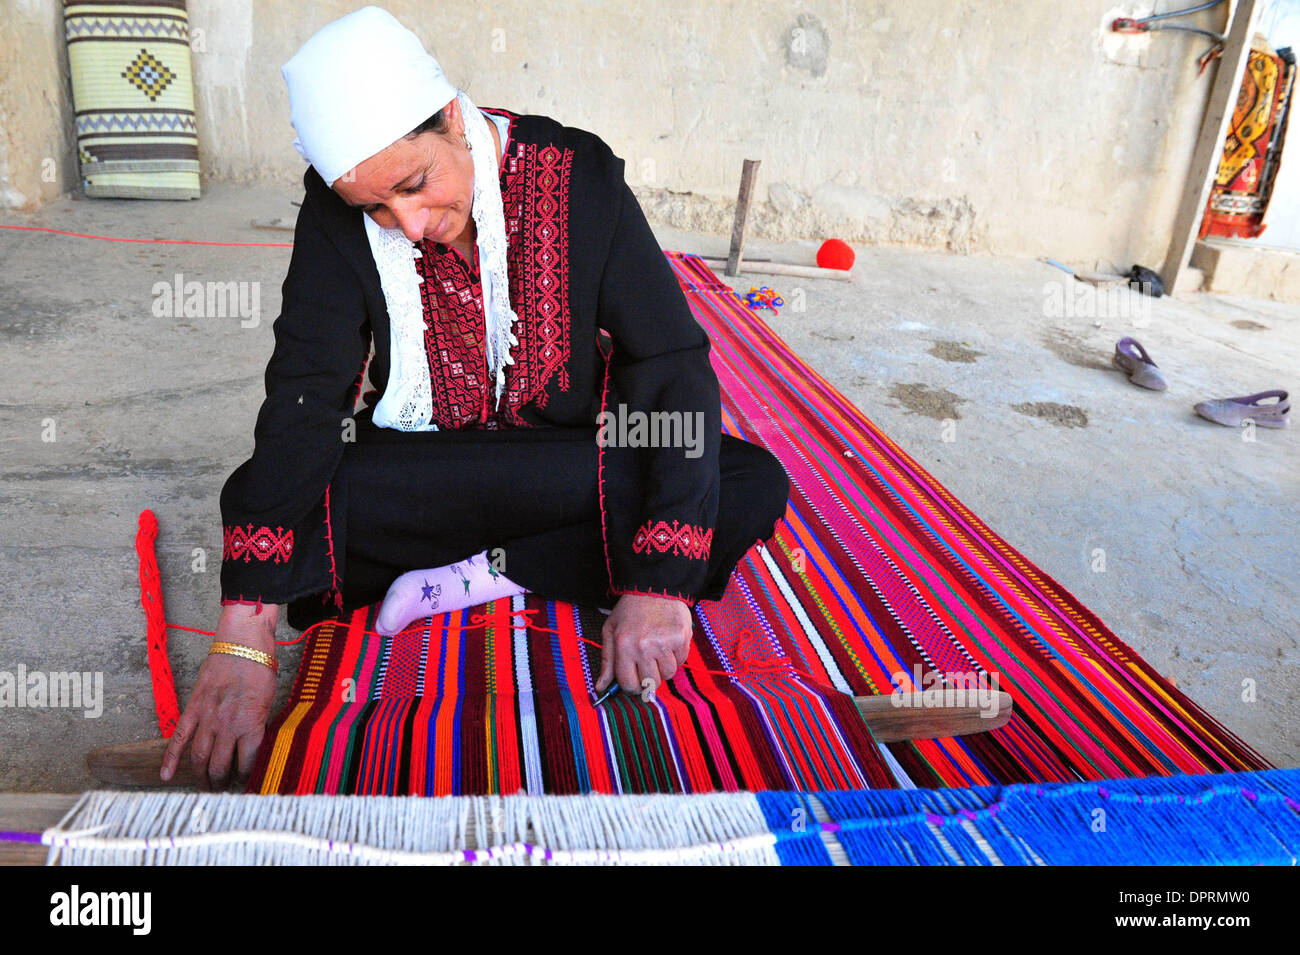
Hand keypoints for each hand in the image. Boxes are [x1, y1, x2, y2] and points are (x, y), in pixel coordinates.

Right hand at [161, 602, 279, 790]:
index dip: (245, 778)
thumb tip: (253, 748)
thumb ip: (258, 727)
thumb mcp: (269, 702)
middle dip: (221, 783)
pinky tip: (166, 776)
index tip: (245, 784)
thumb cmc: (261, 670)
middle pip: (220, 767)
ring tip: (204, 787)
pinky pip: (179, 738)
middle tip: (223, 791)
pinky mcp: (193, 709)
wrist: (243, 643)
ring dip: (200, 776)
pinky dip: (171, 759)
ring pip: (199, 758)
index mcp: (251, 725)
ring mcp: (208, 718)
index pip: (246, 764)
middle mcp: (228, 726)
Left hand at [596, 594, 692, 698]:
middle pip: (651, 683)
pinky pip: (681, 661)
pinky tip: (669, 643)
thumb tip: (601, 687)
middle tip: (647, 667)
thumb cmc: (629, 611)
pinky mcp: (681, 638)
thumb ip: (607, 662)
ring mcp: (665, 643)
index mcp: (624, 646)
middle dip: (649, 679)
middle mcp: (644, 647)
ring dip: (663, 668)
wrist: (653, 587)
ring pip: (668, 674)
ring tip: (658, 651)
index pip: (629, 684)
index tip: (635, 682)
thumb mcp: (610, 632)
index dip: (632, 687)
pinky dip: (676, 656)